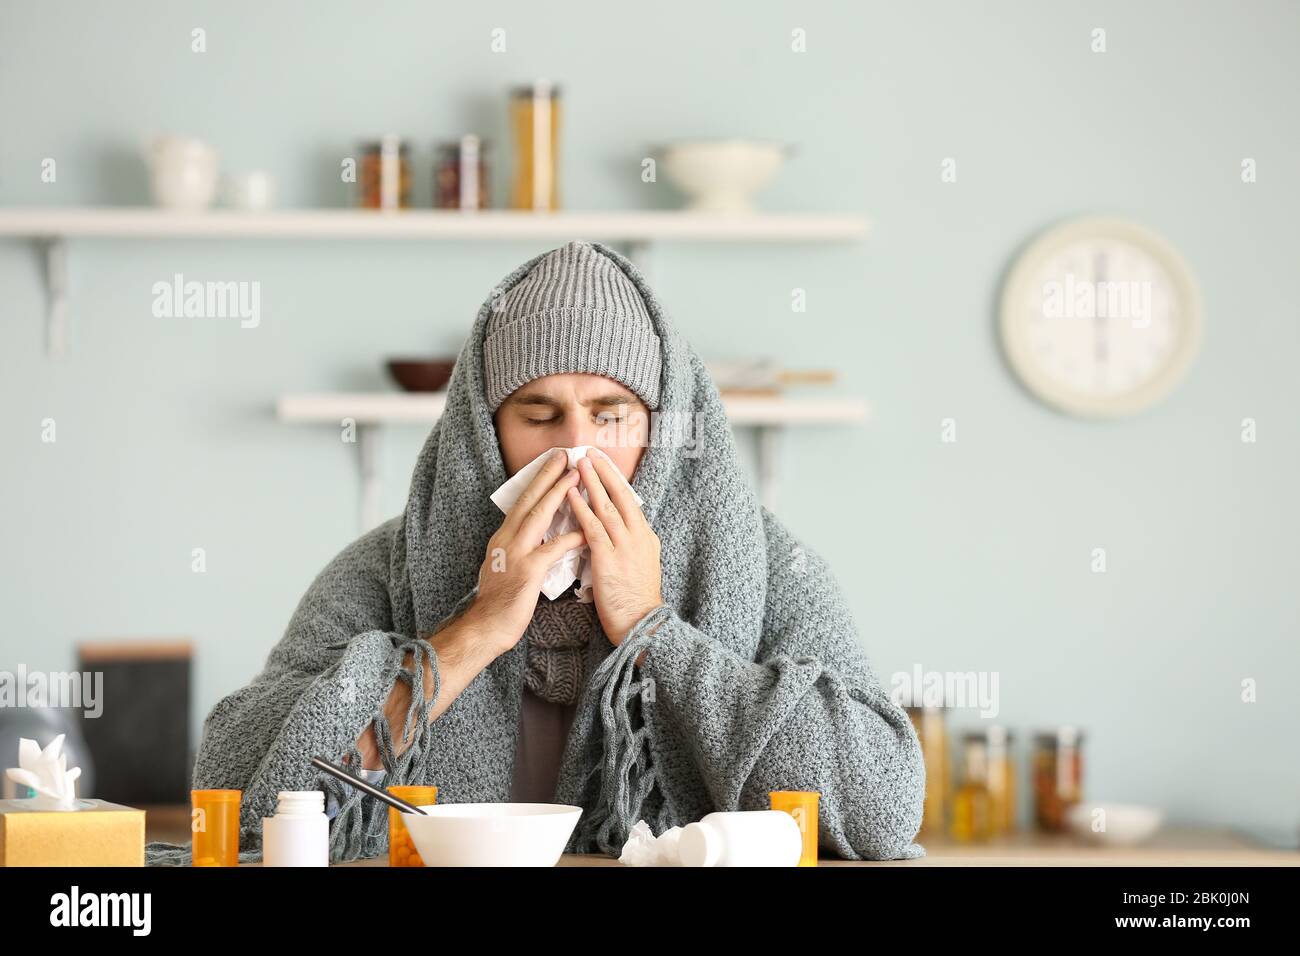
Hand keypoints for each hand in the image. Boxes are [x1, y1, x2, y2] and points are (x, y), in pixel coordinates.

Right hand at [469, 449, 586, 655]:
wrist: (485, 627)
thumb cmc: (498, 601)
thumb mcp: (504, 566)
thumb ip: (518, 548)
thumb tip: (533, 536)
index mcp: (502, 537)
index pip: (522, 502)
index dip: (537, 482)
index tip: (552, 463)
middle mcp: (506, 539)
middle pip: (528, 500)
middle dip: (547, 476)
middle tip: (564, 455)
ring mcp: (515, 553)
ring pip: (538, 516)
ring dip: (558, 494)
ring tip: (575, 477)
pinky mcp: (527, 571)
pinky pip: (551, 549)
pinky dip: (569, 537)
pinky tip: (584, 530)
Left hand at [567, 447, 663, 662]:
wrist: (642, 625)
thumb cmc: (636, 601)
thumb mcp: (639, 566)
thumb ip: (627, 545)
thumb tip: (615, 531)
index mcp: (645, 537)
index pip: (628, 501)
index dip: (614, 480)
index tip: (602, 463)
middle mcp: (638, 536)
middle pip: (619, 497)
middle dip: (603, 473)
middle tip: (589, 452)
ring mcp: (625, 547)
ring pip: (606, 507)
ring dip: (591, 484)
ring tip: (578, 464)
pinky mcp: (609, 560)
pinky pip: (592, 529)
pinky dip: (581, 510)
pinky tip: (570, 496)